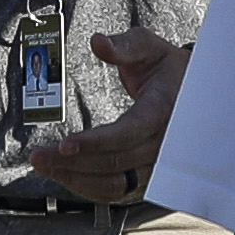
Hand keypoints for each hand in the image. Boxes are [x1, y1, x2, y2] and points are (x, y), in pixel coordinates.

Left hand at [27, 28, 192, 203]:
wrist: (195, 92)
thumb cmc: (168, 68)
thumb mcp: (150, 47)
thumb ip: (124, 45)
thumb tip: (98, 43)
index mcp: (163, 110)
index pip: (128, 133)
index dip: (95, 142)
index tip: (64, 144)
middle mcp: (163, 144)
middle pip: (114, 162)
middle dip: (72, 163)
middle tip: (39, 157)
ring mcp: (157, 165)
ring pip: (115, 184)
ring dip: (77, 180)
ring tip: (46, 167)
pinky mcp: (147, 176)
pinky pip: (118, 191)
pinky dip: (90, 188)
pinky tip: (66, 176)